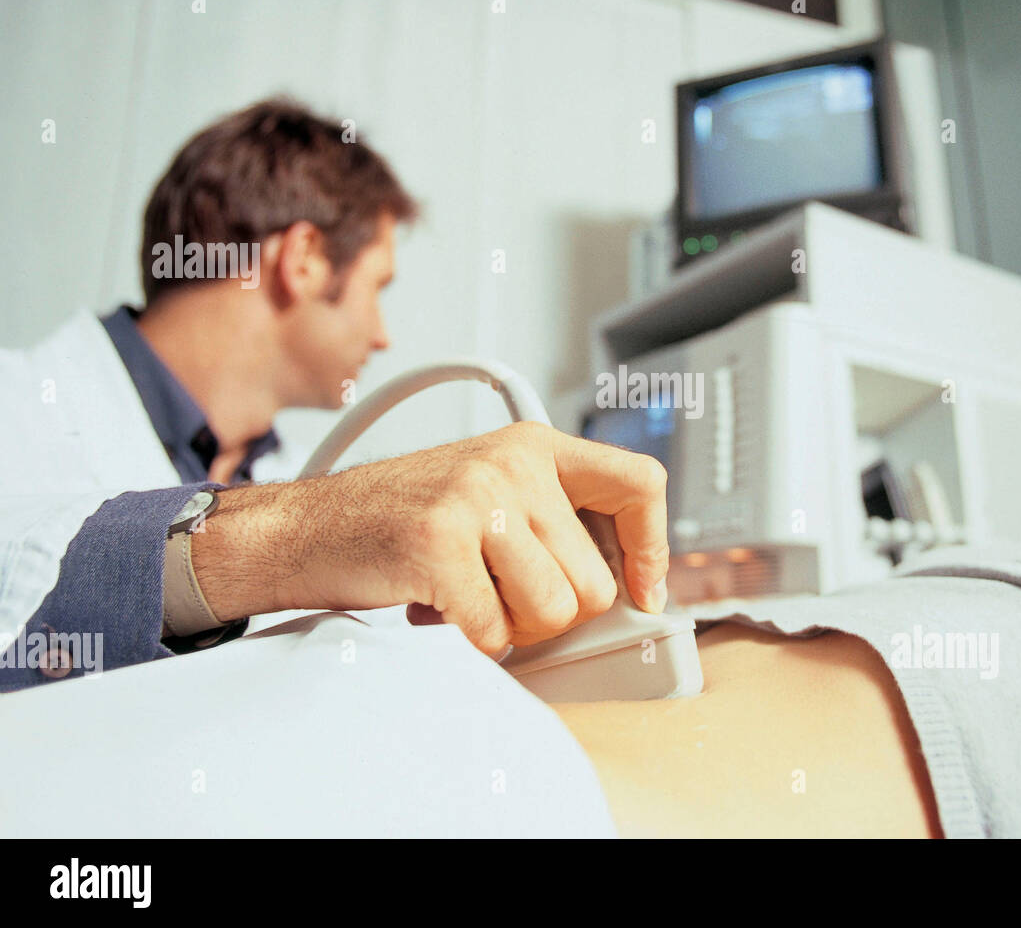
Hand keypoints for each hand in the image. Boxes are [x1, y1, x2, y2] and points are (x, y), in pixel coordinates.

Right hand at [192, 421, 670, 653]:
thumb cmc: (398, 521)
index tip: (643, 589)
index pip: (639, 483)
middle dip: (554, 612)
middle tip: (503, 599)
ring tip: (468, 597)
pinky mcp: (440, 544)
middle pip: (596, 581)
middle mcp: (513, 462)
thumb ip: (550, 518)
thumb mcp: (487, 491)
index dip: (653, 547)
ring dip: (512, 627)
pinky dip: (470, 641)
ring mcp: (477, 499)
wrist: (302, 529)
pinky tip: (439, 607)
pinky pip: (497, 631)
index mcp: (534, 445)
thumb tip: (625, 581)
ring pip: (555, 611)